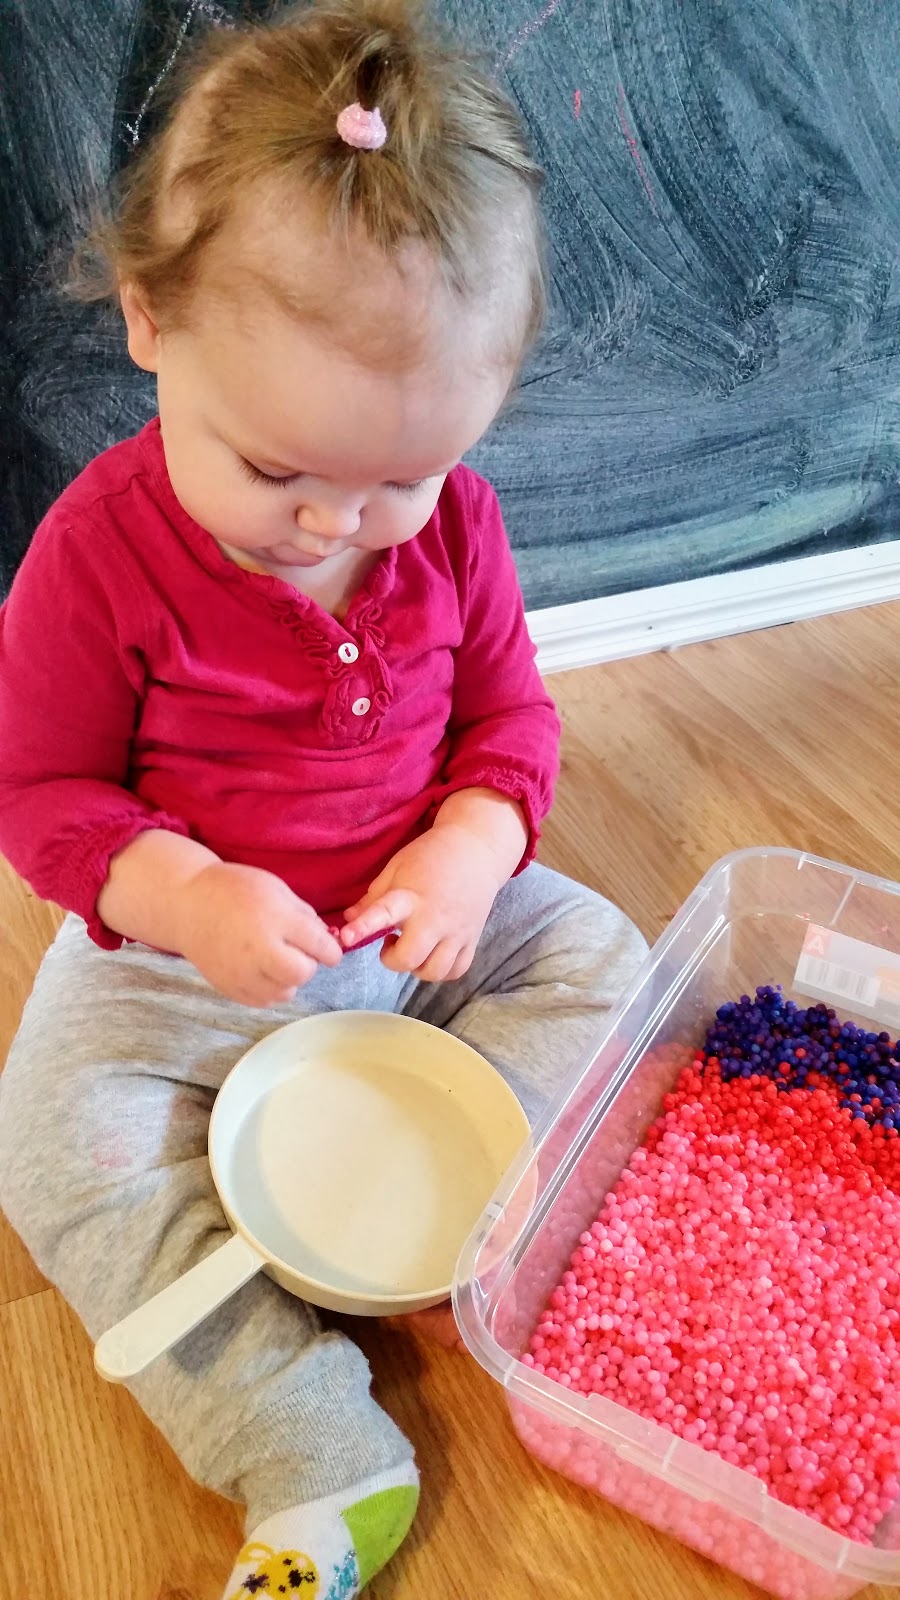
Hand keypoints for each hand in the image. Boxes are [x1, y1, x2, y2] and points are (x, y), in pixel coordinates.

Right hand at [175, 861, 341, 1006]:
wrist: (187, 904)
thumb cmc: (234, 890)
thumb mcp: (275, 888)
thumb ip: (304, 915)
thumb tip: (326, 940)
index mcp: (276, 919)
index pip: (322, 947)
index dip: (330, 950)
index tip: (326, 949)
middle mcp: (260, 949)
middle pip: (303, 974)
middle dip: (308, 965)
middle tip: (297, 952)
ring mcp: (242, 972)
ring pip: (285, 992)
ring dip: (288, 979)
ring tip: (275, 960)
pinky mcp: (229, 987)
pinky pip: (263, 1001)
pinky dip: (269, 989)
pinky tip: (261, 970)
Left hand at [340, 823, 505, 981]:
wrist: (476, 850)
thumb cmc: (431, 856)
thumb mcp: (396, 868)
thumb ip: (372, 898)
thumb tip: (349, 920)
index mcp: (411, 897)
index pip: (383, 914)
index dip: (363, 928)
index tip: (346, 938)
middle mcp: (435, 918)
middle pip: (411, 958)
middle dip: (393, 959)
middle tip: (392, 942)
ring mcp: (457, 932)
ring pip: (434, 971)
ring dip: (418, 967)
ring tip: (415, 948)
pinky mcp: (473, 938)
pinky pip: (457, 970)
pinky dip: (442, 970)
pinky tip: (434, 954)